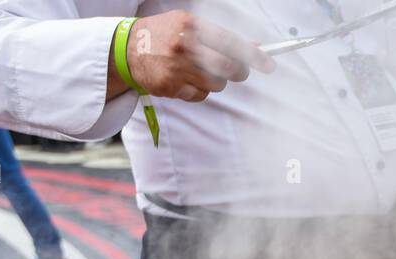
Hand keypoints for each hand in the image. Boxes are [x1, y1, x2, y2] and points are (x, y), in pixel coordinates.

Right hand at [116, 11, 274, 102]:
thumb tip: (254, 46)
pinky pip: (200, 95)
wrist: (127, 49)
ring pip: (217, 84)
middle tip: (236, 70)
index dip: (253, 56)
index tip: (268, 64)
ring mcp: (177, 68)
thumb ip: (219, 36)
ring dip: (215, 81)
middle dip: (238, 71)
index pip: (231, 43)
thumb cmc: (164, 35)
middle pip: (230, 68)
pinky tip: (184, 80)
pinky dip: (198, 91)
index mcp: (190, 26)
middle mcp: (184, 46)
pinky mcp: (171, 86)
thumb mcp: (188, 25)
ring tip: (198, 71)